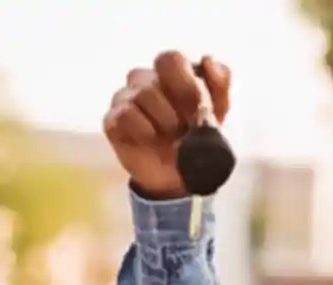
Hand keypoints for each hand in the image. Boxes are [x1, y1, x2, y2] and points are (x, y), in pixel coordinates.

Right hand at [103, 51, 231, 199]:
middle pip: (157, 69)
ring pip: (144, 94)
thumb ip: (219, 84)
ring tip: (175, 140)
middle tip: (190, 123)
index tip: (200, 108)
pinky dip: (143, 130)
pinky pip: (124, 115)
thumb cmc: (196, 139)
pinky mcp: (113, 120)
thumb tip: (207, 59)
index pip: (173, 59)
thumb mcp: (218, 113)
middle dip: (181, 96)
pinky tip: (152, 140)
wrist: (177, 177)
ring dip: (166, 121)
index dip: (188, 81)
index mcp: (172, 74)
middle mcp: (146, 80)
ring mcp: (126, 98)